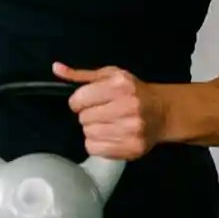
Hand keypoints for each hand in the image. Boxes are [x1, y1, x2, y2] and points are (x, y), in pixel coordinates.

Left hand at [53, 62, 167, 160]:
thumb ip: (81, 74)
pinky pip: (94, 149)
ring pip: (88, 134)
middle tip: (102, 112)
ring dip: (92, 129)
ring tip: (107, 123)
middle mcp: (126, 108)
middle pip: (83, 118)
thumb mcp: (110, 75)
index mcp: (119, 86)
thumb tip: (56, 68)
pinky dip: (97, 143)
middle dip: (88, 114)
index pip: (79, 99)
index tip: (88, 101)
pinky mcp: (131, 149)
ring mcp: (130, 130)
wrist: (162, 112)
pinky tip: (109, 135)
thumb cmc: (133, 91)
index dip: (79, 101)